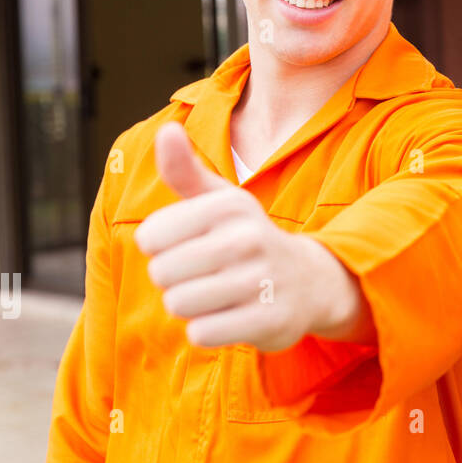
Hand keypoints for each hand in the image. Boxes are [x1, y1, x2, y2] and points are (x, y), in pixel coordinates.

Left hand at [134, 122, 368, 350]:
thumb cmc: (248, 238)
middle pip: (161, 272)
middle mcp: (247, 238)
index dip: (160, 247)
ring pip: (179, 304)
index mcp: (229, 205)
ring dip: (189, 305)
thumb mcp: (220, 200)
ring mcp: (260, 280)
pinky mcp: (268, 319)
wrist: (311, 281)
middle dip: (173, 279)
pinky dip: (207, 329)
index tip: (188, 244)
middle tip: (204, 274)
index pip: (150, 236)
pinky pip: (201, 332)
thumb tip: (167, 130)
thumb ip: (185, 169)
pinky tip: (229, 315)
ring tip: (216, 294)